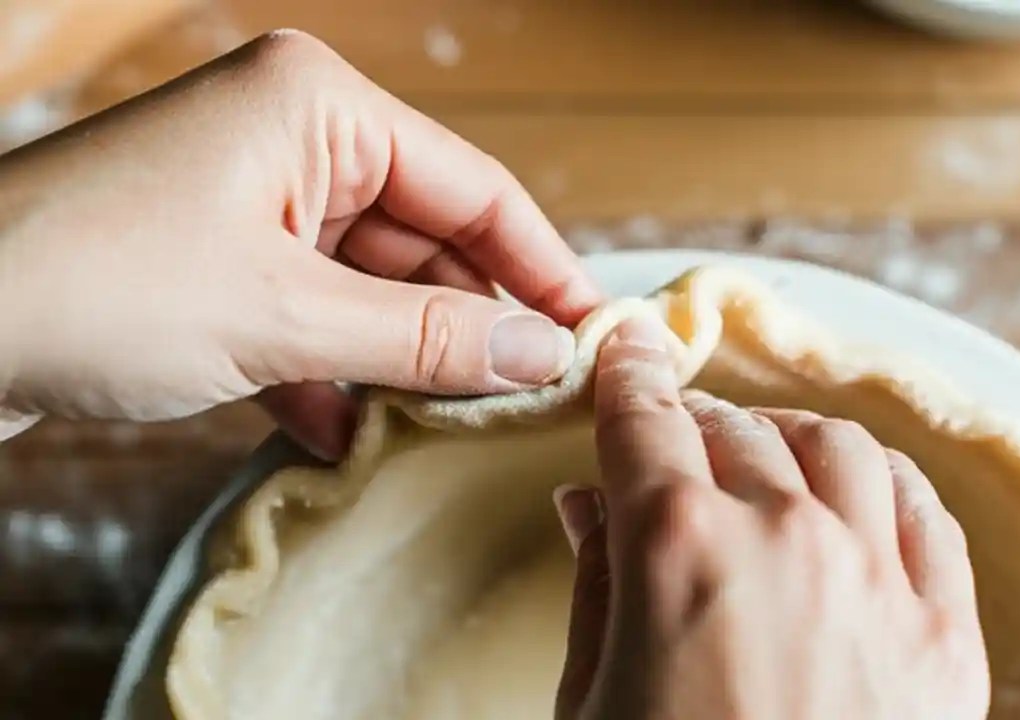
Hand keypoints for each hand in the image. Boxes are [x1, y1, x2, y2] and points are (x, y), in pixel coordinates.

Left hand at [0, 30, 600, 457]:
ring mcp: (251, 199)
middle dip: (464, 326)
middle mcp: (293, 138)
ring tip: (432, 425)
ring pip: (368, 286)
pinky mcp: (216, 259)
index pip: (475, 188)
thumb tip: (544, 354)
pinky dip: (328, 372)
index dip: (542, 268)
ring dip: (394, 361)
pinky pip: (309, 312)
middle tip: (518, 402)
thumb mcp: (285, 317)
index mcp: (321, 107)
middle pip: (425, 239)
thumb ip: (427, 337)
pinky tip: (336, 431)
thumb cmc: (89, 285)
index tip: (592, 339)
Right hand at [552, 318, 990, 719]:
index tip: (628, 346)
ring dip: (790, 436)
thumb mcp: (589, 703)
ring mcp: (879, 583)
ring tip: (763, 452)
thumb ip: (595, 583)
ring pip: (838, 448)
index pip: (646, 419)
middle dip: (697, 422)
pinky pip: (924, 514)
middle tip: (676, 438)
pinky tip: (856, 491)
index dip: (630, 373)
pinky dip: (882, 483)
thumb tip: (587, 502)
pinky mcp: (948, 637)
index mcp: (678, 547)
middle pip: (737, 429)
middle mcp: (786, 539)